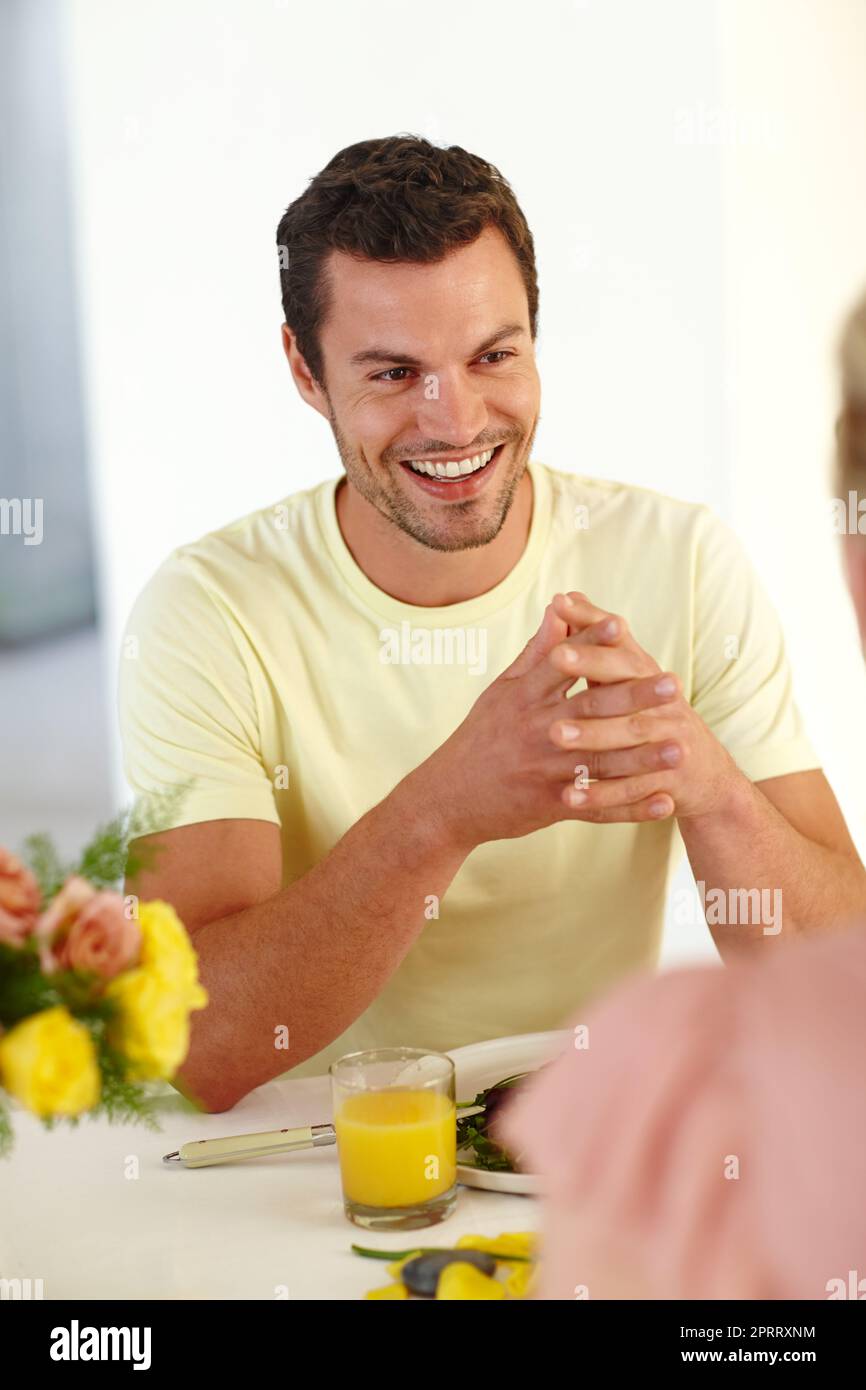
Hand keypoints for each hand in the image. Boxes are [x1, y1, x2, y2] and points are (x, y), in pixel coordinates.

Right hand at [416, 598, 681, 853]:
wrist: (448, 799)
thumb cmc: (480, 737)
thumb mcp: (501, 691)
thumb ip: (536, 653)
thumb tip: (559, 610)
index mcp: (524, 698)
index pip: (561, 664)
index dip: (590, 643)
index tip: (622, 625)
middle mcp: (536, 731)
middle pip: (590, 711)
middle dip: (634, 698)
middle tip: (673, 685)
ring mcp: (544, 771)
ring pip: (601, 763)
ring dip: (643, 758)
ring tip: (681, 748)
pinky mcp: (550, 806)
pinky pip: (598, 809)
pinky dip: (632, 808)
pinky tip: (664, 802)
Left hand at [545, 591, 741, 821]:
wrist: (704, 775)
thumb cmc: (653, 714)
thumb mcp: (628, 675)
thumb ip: (595, 640)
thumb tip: (565, 598)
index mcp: (647, 675)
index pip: (619, 643)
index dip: (592, 625)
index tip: (559, 605)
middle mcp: (662, 703)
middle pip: (625, 683)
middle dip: (591, 669)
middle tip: (555, 659)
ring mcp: (670, 742)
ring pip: (630, 735)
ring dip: (593, 734)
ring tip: (555, 733)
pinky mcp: (669, 782)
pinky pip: (631, 789)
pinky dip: (602, 794)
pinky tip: (568, 796)